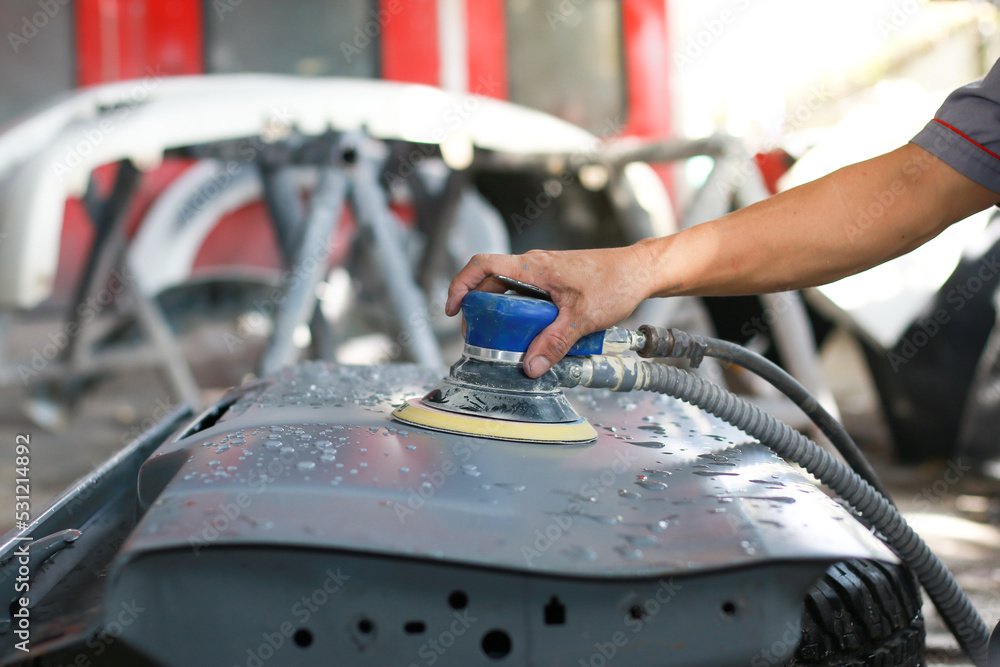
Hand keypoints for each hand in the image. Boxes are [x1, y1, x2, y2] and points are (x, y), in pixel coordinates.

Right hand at [446, 244, 654, 376]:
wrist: (640, 271)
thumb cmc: (615, 282)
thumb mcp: (582, 318)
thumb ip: (554, 343)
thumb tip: (530, 367)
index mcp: (533, 267)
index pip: (482, 265)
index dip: (460, 285)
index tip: (453, 309)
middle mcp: (534, 267)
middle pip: (491, 283)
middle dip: (478, 309)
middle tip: (478, 336)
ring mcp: (544, 274)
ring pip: (509, 292)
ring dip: (501, 314)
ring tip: (501, 341)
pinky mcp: (555, 283)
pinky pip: (527, 297)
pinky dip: (521, 315)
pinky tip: (531, 335)